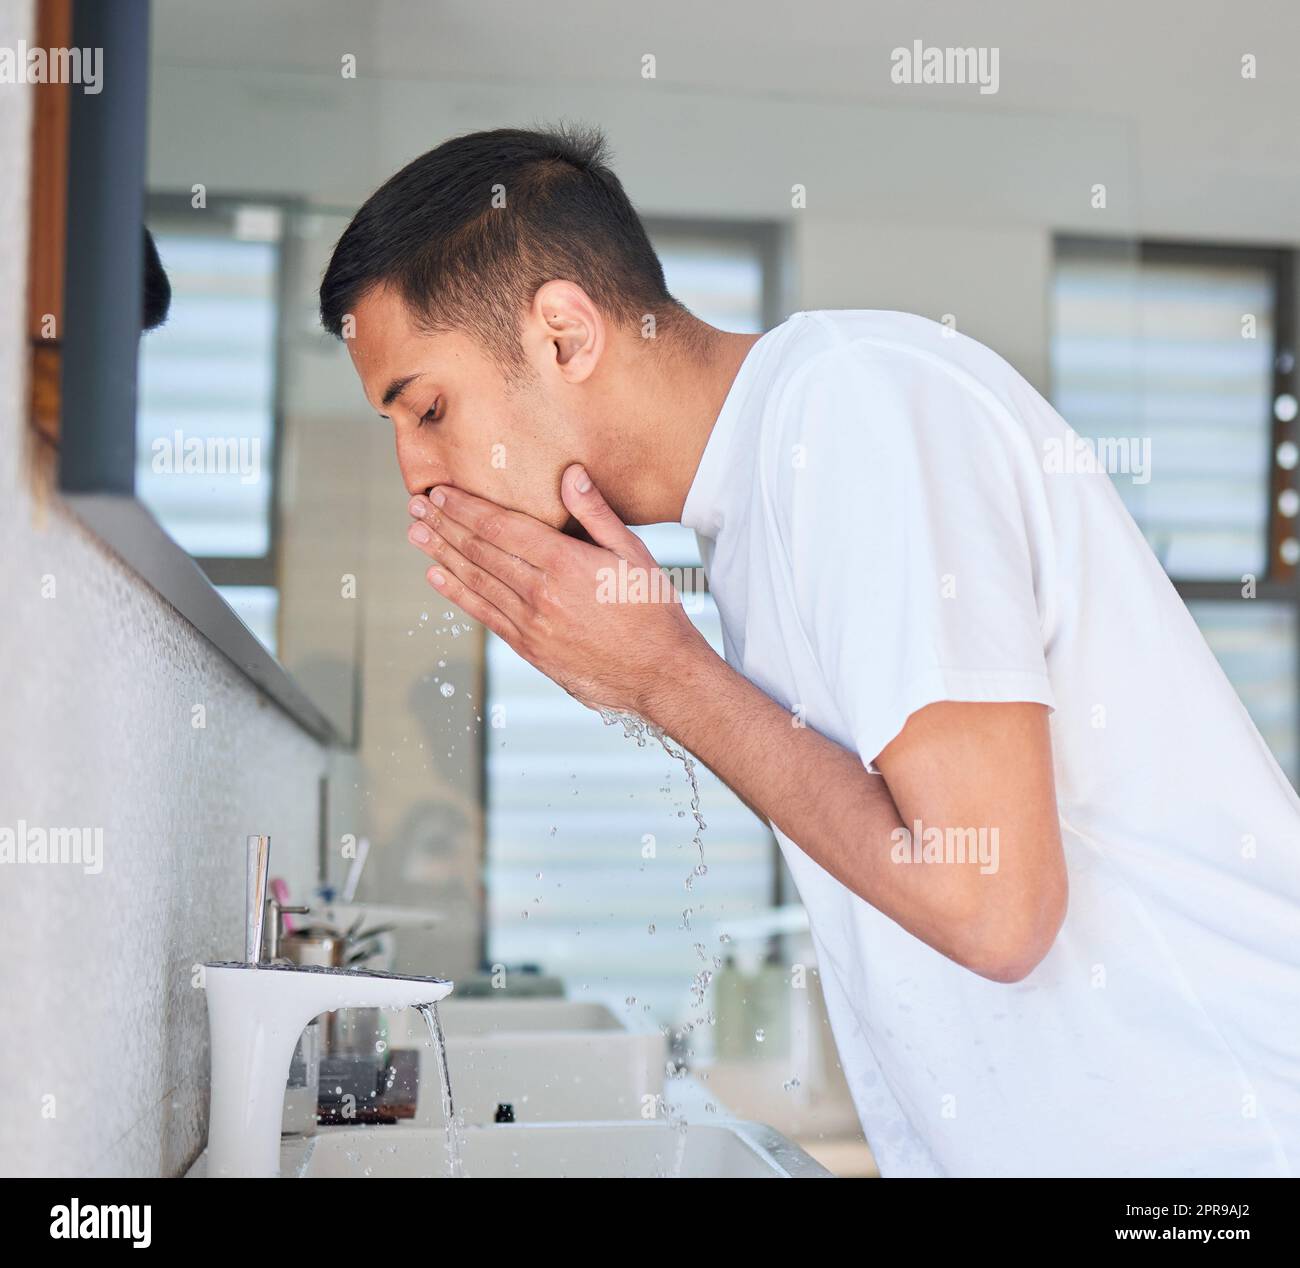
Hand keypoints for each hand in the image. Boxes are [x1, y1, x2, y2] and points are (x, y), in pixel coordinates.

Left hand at [405, 464, 712, 716]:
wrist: (659, 675)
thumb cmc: (653, 610)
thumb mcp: (635, 554)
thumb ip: (597, 514)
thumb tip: (570, 473)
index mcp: (564, 563)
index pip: (500, 527)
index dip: (465, 508)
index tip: (440, 493)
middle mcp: (540, 593)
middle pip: (479, 551)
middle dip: (443, 526)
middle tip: (414, 508)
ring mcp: (531, 624)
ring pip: (475, 581)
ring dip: (441, 555)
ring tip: (416, 535)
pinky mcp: (530, 648)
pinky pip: (484, 615)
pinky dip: (457, 594)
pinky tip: (437, 577)